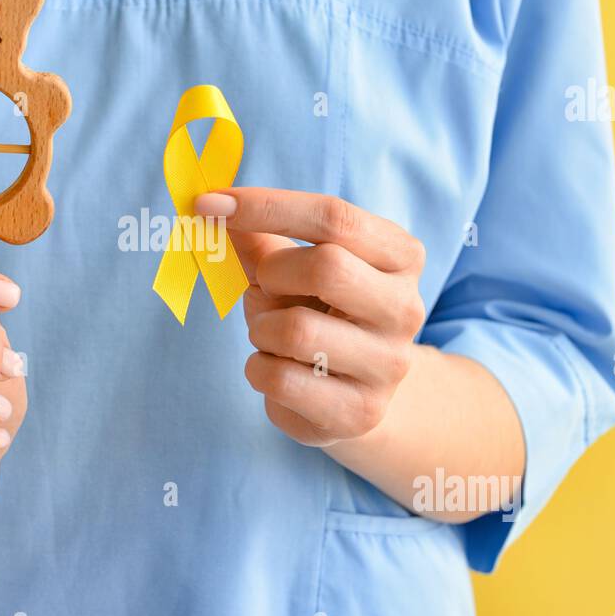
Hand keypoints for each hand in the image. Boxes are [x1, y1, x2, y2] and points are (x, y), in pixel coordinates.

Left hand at [195, 188, 425, 447]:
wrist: (356, 391)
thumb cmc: (320, 312)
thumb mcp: (294, 266)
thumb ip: (259, 239)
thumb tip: (210, 205)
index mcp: (401, 256)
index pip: (334, 217)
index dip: (266, 205)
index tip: (209, 203)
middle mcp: (405, 308)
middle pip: (327, 267)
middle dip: (273, 274)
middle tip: (264, 287)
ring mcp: (388, 365)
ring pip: (296, 330)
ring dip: (262, 327)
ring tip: (271, 334)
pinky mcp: (359, 412)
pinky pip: (280, 379)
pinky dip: (258, 367)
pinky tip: (275, 367)